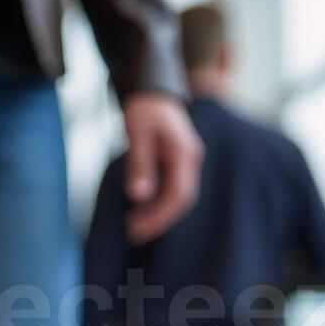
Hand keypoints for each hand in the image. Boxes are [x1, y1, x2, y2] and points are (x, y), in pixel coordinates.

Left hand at [122, 92, 202, 243]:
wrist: (154, 92)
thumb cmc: (144, 110)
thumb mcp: (137, 136)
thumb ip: (140, 165)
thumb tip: (140, 196)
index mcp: (184, 152)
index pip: (179, 193)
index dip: (160, 216)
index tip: (137, 229)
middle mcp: (191, 157)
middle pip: (182, 198)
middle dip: (159, 219)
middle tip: (133, 233)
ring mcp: (188, 160)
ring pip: (178, 195)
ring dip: (157, 213)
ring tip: (132, 225)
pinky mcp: (180, 162)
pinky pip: (174, 187)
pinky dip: (158, 202)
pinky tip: (140, 210)